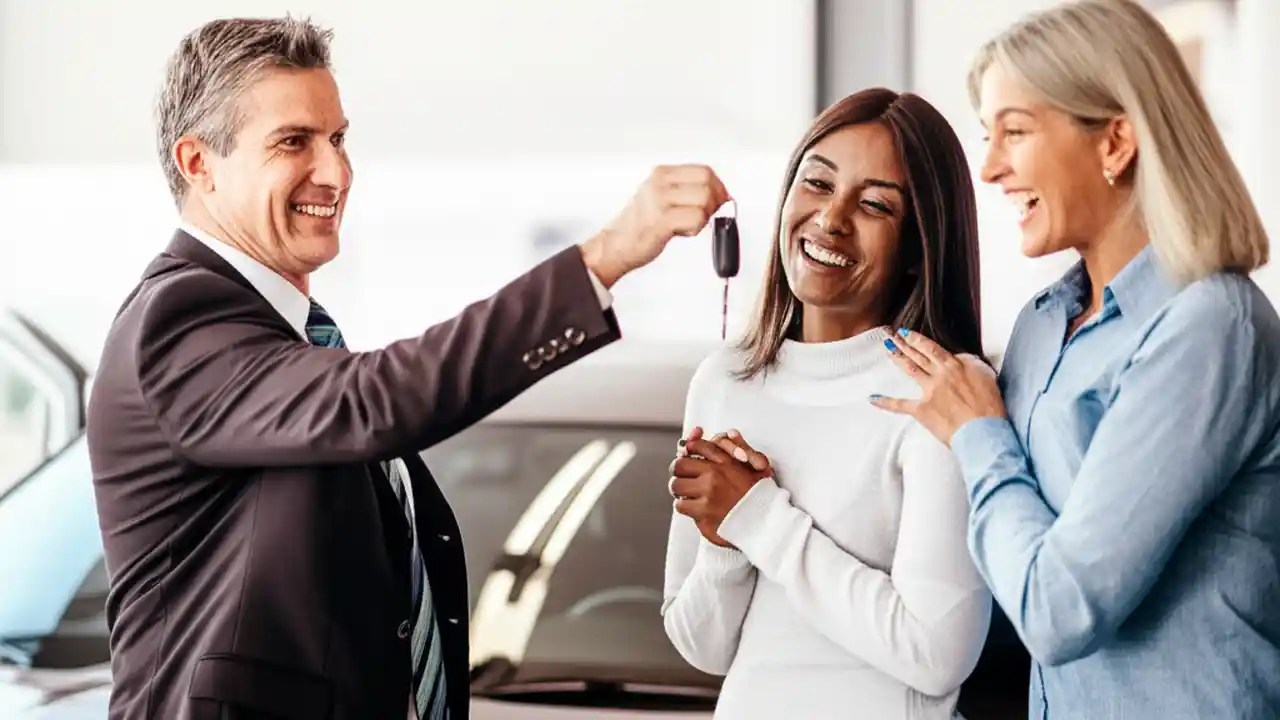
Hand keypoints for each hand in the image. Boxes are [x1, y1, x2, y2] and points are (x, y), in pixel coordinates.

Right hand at [580, 165, 730, 287]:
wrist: (615, 245)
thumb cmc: (640, 225)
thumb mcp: (660, 197)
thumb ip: (686, 191)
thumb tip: (720, 194)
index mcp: (661, 174)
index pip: (704, 170)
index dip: (718, 187)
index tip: (719, 201)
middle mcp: (660, 183)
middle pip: (707, 182)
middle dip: (714, 202)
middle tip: (706, 216)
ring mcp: (659, 200)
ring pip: (704, 200)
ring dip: (703, 217)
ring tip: (686, 225)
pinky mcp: (661, 220)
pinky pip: (696, 218)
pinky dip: (695, 229)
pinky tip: (680, 232)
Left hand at [669, 429, 769, 546]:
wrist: (764, 522)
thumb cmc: (759, 495)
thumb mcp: (756, 465)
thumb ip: (739, 447)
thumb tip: (729, 433)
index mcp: (726, 462)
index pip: (697, 445)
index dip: (689, 448)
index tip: (688, 453)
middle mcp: (714, 476)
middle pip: (679, 465)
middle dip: (679, 470)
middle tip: (683, 476)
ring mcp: (707, 495)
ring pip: (676, 486)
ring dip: (680, 490)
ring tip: (689, 493)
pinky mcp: (702, 513)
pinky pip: (680, 505)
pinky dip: (685, 506)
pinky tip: (695, 507)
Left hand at [870, 328, 1006, 444]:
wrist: (983, 429)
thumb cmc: (990, 408)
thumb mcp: (988, 378)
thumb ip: (973, 366)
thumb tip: (963, 360)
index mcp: (956, 366)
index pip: (933, 349)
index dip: (918, 340)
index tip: (908, 333)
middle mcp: (941, 374)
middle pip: (919, 355)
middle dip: (904, 343)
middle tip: (891, 335)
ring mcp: (930, 390)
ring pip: (911, 369)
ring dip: (898, 357)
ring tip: (887, 348)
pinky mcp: (922, 409)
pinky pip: (900, 404)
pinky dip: (885, 402)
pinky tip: (872, 398)